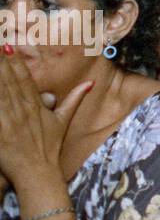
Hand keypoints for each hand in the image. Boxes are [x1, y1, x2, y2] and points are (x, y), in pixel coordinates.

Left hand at [0, 49, 92, 187]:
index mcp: (36, 105)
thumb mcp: (63, 121)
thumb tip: (90, 82)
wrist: (38, 172)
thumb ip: (75, 99)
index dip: (16, 62)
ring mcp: (9, 121)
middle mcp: (22, 110)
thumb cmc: (49, 147)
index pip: (24, 79)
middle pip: (8, 82)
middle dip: (1, 64)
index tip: (8, 47)